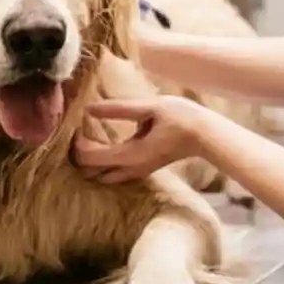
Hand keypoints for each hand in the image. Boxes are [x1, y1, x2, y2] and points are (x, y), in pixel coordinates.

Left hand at [75, 95, 211, 182]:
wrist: (207, 135)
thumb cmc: (182, 118)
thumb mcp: (150, 107)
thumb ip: (117, 108)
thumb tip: (88, 108)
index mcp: (130, 155)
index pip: (88, 158)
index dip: (77, 143)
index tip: (79, 124)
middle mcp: (130, 169)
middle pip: (90, 173)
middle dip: (80, 156)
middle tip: (81, 133)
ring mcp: (137, 172)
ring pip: (102, 176)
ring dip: (92, 162)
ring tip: (92, 139)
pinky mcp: (143, 169)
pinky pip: (114, 173)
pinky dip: (104, 163)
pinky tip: (108, 144)